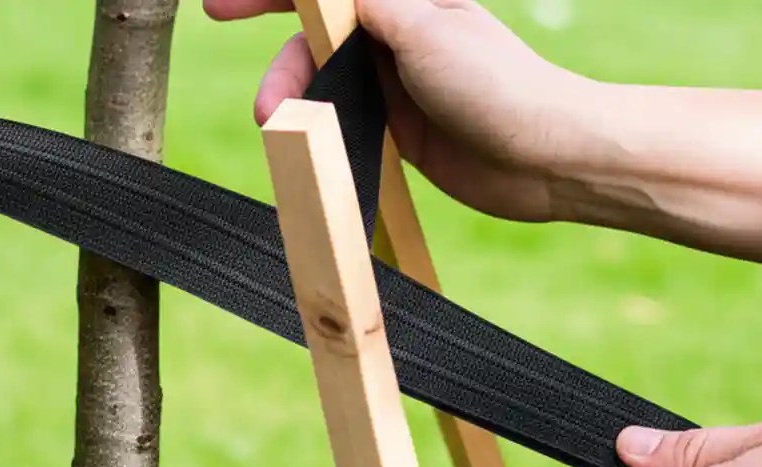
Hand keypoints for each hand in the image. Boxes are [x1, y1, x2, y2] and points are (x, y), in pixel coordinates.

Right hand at [204, 0, 598, 221]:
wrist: (542, 156)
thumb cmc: (496, 85)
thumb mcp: (423, 28)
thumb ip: (366, 4)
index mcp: (404, 1)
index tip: (219, 7)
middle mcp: (396, 35)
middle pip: (314, 40)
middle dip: (282, 68)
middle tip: (262, 106)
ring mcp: (395, 81)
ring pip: (322, 84)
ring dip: (297, 106)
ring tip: (288, 133)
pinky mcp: (396, 126)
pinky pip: (340, 120)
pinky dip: (318, 131)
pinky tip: (308, 145)